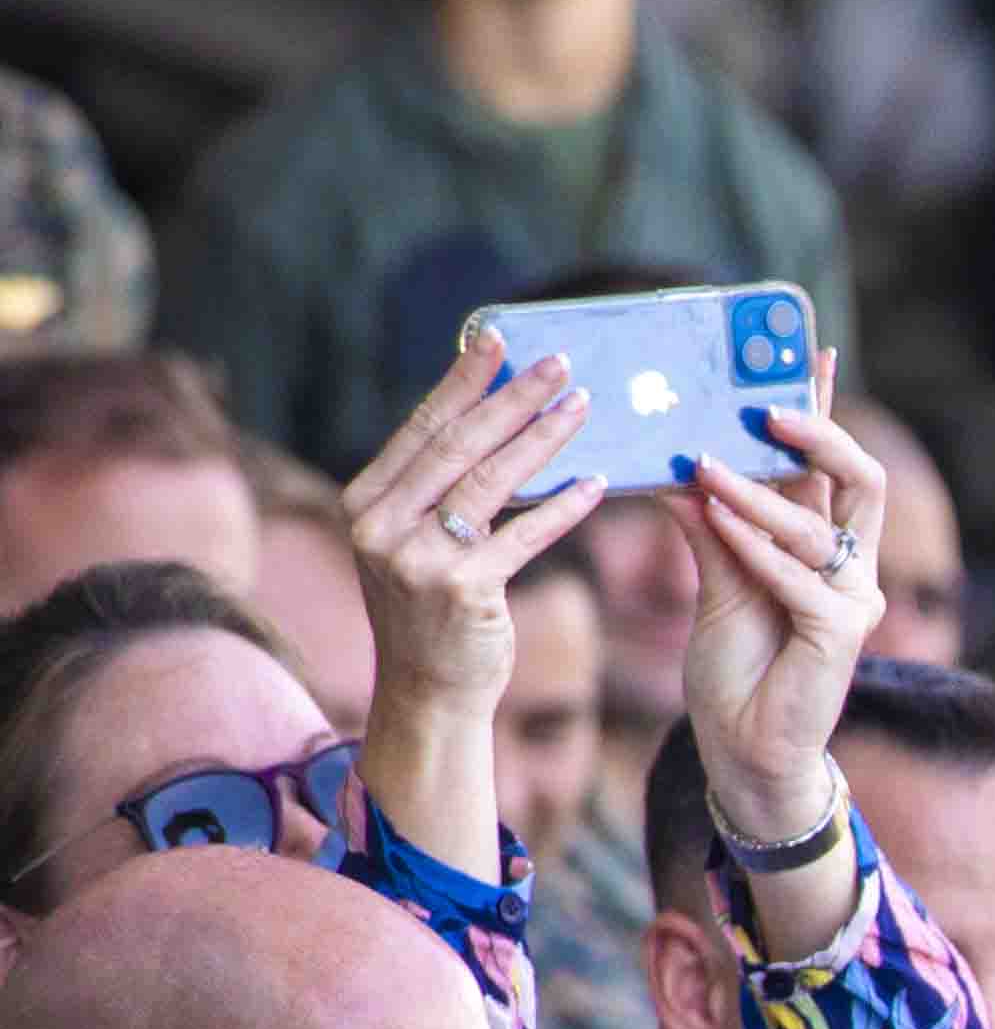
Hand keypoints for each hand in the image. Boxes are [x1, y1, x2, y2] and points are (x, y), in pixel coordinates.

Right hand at [343, 333, 606, 738]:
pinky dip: (563, 507)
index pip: (422, 428)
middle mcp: (380, 525)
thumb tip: (491, 420)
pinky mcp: (461, 591)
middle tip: (559, 363)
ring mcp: (416, 560)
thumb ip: (435, 489)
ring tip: (583, 406)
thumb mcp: (415, 541)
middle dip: (512, 398)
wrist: (428, 691)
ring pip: (492, 483)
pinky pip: (524, 536)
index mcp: (364, 501)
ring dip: (542, 439)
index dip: (462, 380)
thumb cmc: (434, 610)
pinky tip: (596, 482)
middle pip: (458, 445)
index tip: (496, 337)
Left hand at [674, 403, 888, 819]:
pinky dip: (758, 548)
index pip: (832, 467)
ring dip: (756, 491)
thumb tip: (677, 465)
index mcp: (824, 549)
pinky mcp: (838, 636)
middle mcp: (849, 568)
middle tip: (766, 405)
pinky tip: (719, 522)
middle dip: (818, 434)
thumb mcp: (713, 583)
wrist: (745, 751)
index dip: (823, 409)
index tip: (807, 351)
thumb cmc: (736, 671)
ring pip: (816, 525)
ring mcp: (851, 602)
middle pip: (860, 479)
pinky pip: (799, 577)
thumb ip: (707, 527)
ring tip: (702, 464)